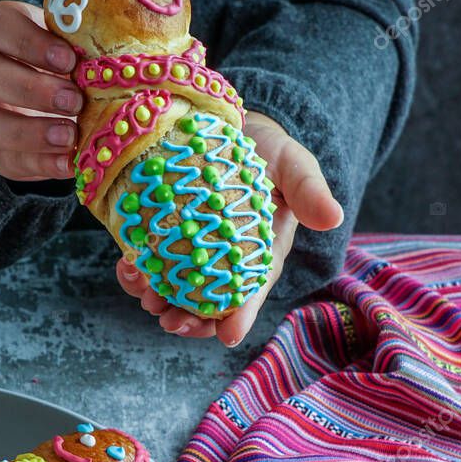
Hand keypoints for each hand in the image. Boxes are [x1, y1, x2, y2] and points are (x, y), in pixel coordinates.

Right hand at [0, 0, 82, 179]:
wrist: (74, 103)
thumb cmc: (83, 62)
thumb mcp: (87, 44)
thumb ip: (100, 41)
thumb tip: (146, 50)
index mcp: (3, 32)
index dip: (29, 41)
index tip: (69, 59)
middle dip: (30, 88)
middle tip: (74, 101)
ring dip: (27, 132)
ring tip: (70, 137)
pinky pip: (4, 159)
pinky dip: (39, 164)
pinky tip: (69, 163)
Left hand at [116, 110, 343, 345]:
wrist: (231, 125)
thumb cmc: (267, 150)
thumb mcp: (293, 164)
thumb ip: (308, 190)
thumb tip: (333, 218)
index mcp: (260, 253)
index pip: (252, 291)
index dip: (241, 315)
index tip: (228, 336)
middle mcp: (225, 260)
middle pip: (208, 303)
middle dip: (189, 319)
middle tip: (170, 322)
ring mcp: (191, 251)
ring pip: (174, 290)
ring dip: (157, 300)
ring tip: (146, 297)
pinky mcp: (162, 235)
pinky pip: (147, 262)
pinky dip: (136, 271)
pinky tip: (127, 265)